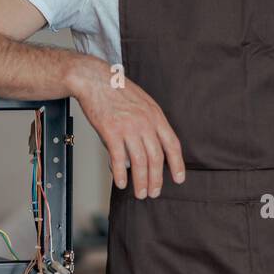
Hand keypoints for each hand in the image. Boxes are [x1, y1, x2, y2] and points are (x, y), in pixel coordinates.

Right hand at [69, 56, 183, 198]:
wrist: (95, 79)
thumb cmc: (117, 91)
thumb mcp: (143, 103)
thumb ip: (148, 125)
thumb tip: (146, 149)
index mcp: (155, 116)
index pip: (172, 144)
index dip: (177, 164)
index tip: (179, 179)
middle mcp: (145, 123)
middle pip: (156, 158)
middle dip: (156, 179)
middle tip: (154, 193)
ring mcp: (128, 127)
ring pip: (139, 162)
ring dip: (140, 181)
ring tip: (140, 193)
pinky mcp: (111, 131)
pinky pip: (118, 158)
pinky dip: (120, 174)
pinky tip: (121, 183)